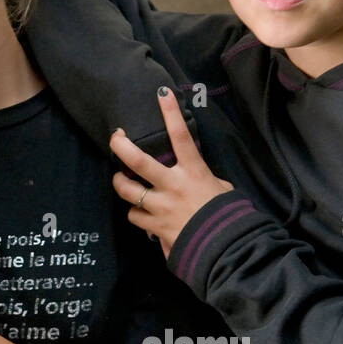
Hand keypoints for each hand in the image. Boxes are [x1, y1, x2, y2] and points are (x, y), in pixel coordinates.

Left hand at [109, 87, 233, 257]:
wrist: (227, 250)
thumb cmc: (227, 216)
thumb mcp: (221, 190)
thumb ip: (203, 180)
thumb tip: (195, 179)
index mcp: (194, 173)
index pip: (180, 137)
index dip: (170, 113)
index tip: (161, 93)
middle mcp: (173, 187)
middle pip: (138, 162)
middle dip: (120, 146)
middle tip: (115, 137)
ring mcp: (162, 208)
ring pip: (127, 192)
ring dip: (121, 185)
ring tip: (122, 181)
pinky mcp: (155, 227)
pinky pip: (135, 217)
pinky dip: (136, 215)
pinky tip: (142, 214)